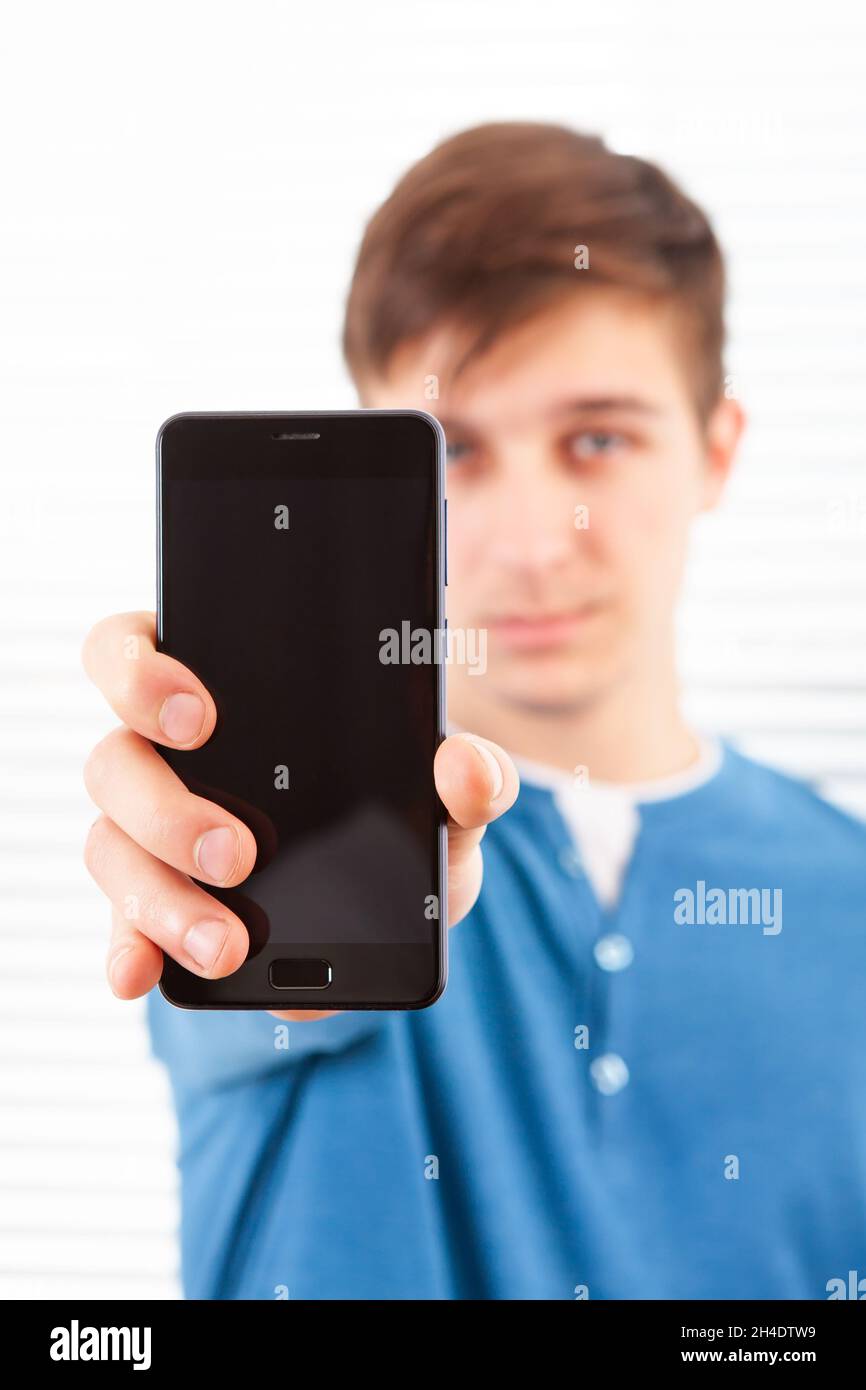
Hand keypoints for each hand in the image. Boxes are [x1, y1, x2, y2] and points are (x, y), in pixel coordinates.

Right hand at [82, 612, 518, 1020]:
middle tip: (240, 852)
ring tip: (227, 942)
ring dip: (160, 897)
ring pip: (112, 846)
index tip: (200, 717)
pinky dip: (129, 950)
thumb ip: (473, 775)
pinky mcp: (158, 909)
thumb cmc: (409, 822)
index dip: (141, 672)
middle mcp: (169, 759)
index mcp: (222, 695)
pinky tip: (142, 975)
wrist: (401, 915)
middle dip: (167, 810)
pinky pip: (122, 924)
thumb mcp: (451, 800)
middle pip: (116, 759)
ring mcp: (153, 835)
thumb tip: (464, 764)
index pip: (134, 649)